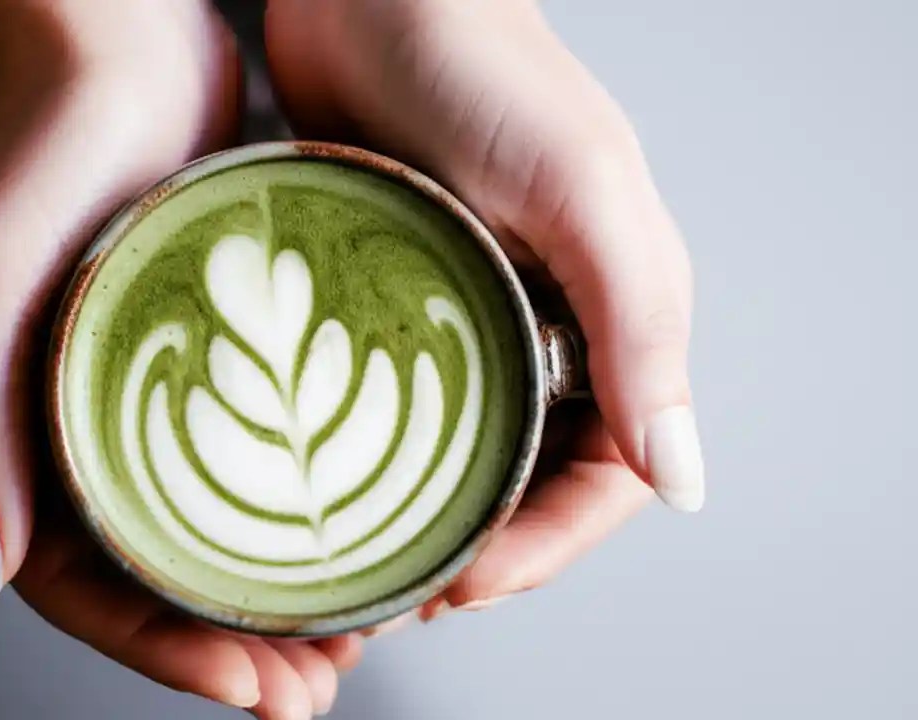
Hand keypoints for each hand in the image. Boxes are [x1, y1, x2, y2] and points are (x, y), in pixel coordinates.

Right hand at [0, 2, 359, 716]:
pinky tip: (362, 530)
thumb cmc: (38, 146)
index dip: (161, 653)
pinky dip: (300, 510)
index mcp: (22, 433)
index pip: (84, 586)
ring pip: (215, 530)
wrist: (120, 39)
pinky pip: (257, 456)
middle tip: (312, 690)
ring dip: (275, 594)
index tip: (251, 691)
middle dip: (231, 645)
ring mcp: (155, 398)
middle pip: (158, 577)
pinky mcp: (217, 355)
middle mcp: (88, 430)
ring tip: (349, 639)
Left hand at [268, 0, 705, 614]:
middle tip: (411, 595)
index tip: (467, 584)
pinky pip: (391, 408)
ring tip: (367, 570)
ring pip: (460, 457)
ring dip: (425, 521)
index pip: (603, 476)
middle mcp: (544, 330)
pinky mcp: (391, 305)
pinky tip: (327, 492)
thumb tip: (684, 479)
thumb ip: (641, 328)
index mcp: (613, 316)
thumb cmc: (482, 68)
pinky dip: (370, 461)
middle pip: (530, 483)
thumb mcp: (581, 193)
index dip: (547, 548)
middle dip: (483, 552)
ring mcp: (465, 323)